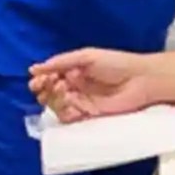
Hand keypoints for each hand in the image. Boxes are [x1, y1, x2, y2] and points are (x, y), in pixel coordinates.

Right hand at [28, 48, 153, 122]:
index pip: (49, 76)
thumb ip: (61, 62)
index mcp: (73, 70)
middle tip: (48, 88)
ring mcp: (82, 101)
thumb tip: (34, 69)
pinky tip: (72, 108)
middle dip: (45, 91)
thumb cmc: (116, 63)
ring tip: (66, 95)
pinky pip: (70, 117)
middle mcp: (75, 86)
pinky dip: (66, 114)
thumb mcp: (86, 56)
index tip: (38, 81)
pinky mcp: (90, 115)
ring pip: (58, 105)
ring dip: (56, 102)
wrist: (140, 80)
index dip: (41, 79)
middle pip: (50, 92)